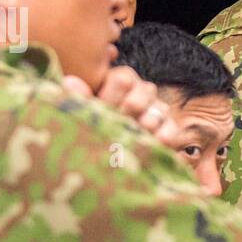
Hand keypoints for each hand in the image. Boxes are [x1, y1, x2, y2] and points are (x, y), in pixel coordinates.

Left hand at [63, 68, 180, 147]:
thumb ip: (81, 99)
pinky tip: (154, 142)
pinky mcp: (170, 130)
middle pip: (144, 90)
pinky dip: (163, 136)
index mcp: (120, 82)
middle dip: (131, 108)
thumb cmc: (95, 130)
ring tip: (135, 133)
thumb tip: (69, 82)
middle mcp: (142, 92)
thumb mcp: (87, 114)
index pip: (123, 79)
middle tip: (119, 122)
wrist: (111, 162)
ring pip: (158, 109)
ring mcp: (158, 111)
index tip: (103, 109)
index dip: (112, 95)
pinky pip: (171, 129)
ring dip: (146, 122)